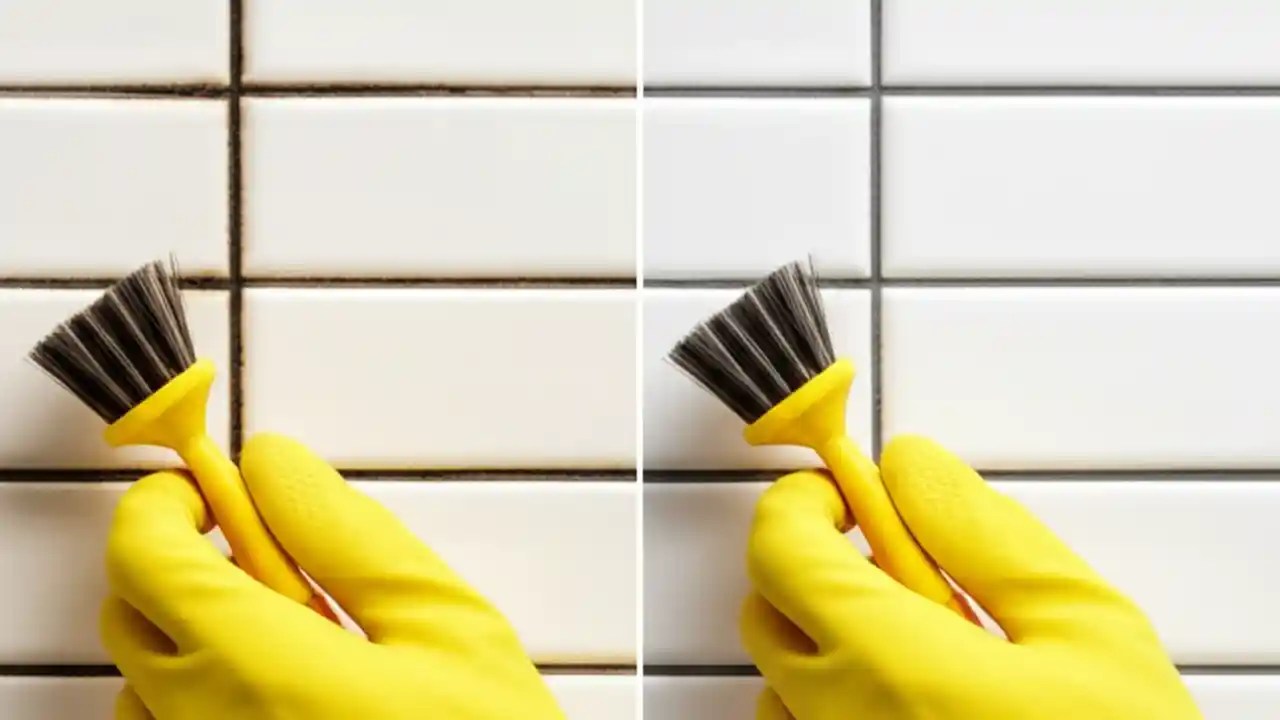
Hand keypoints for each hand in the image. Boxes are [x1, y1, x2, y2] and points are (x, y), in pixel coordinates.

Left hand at [101, 434, 564, 719]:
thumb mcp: (444, 625)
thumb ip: (347, 535)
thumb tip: (276, 468)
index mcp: (253, 671)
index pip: (143, 556)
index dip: (167, 503)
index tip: (213, 493)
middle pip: (133, 616)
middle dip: (188, 565)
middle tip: (279, 566)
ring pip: (148, 688)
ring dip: (201, 642)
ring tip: (303, 651)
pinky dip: (211, 701)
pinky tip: (294, 704)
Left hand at [741, 436, 1201, 719]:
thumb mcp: (1085, 629)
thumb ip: (984, 535)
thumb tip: (914, 468)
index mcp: (886, 666)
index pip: (779, 550)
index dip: (802, 503)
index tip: (843, 495)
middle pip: (768, 613)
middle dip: (817, 568)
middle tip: (900, 573)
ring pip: (781, 688)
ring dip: (830, 650)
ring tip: (930, 662)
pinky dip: (840, 709)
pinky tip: (922, 714)